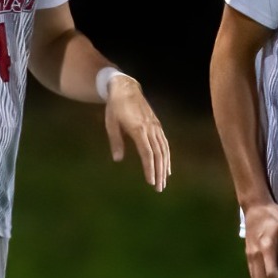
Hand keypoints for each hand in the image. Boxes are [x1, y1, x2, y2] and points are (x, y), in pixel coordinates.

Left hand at [104, 75, 170, 190]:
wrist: (126, 88)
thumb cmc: (115, 107)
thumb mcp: (111, 123)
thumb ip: (115, 141)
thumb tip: (117, 159)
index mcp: (138, 129)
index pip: (147, 153)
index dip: (150, 168)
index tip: (150, 182)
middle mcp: (150, 128)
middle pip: (158, 154)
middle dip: (159, 172)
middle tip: (159, 188)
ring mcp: (155, 126)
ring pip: (164, 150)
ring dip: (165, 167)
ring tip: (164, 181)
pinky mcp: (157, 125)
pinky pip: (164, 143)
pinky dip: (167, 156)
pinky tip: (167, 167)